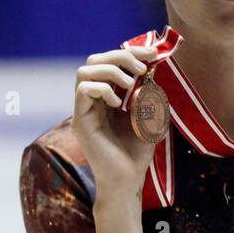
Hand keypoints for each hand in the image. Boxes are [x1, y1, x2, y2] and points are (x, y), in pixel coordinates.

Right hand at [72, 45, 161, 200]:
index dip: (130, 52)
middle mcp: (91, 101)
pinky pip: (82, 90)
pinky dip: (102, 88)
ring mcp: (83, 111)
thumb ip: (148, 92)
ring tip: (130, 83)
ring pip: (84, 71)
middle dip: (120, 57)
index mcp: (106, 97)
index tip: (153, 54)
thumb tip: (151, 67)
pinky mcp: (80, 122)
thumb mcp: (150, 116)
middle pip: (93, 61)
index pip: (110, 63)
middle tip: (142, 68)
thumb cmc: (137, 153)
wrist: (127, 180)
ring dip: (111, 71)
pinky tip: (117, 102)